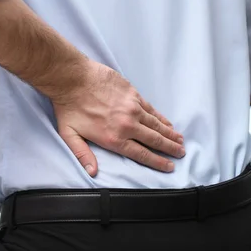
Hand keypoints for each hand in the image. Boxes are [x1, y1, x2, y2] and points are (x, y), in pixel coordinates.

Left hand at [53, 60, 184, 176]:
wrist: (72, 78)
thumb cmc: (68, 106)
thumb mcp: (69, 135)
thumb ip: (82, 154)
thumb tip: (92, 172)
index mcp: (113, 138)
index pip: (141, 154)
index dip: (157, 162)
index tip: (169, 166)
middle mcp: (127, 125)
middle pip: (154, 140)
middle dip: (170, 148)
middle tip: (181, 153)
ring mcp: (132, 108)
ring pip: (156, 124)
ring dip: (170, 134)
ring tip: (180, 140)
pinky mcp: (133, 94)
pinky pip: (151, 109)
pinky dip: (161, 118)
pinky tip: (168, 123)